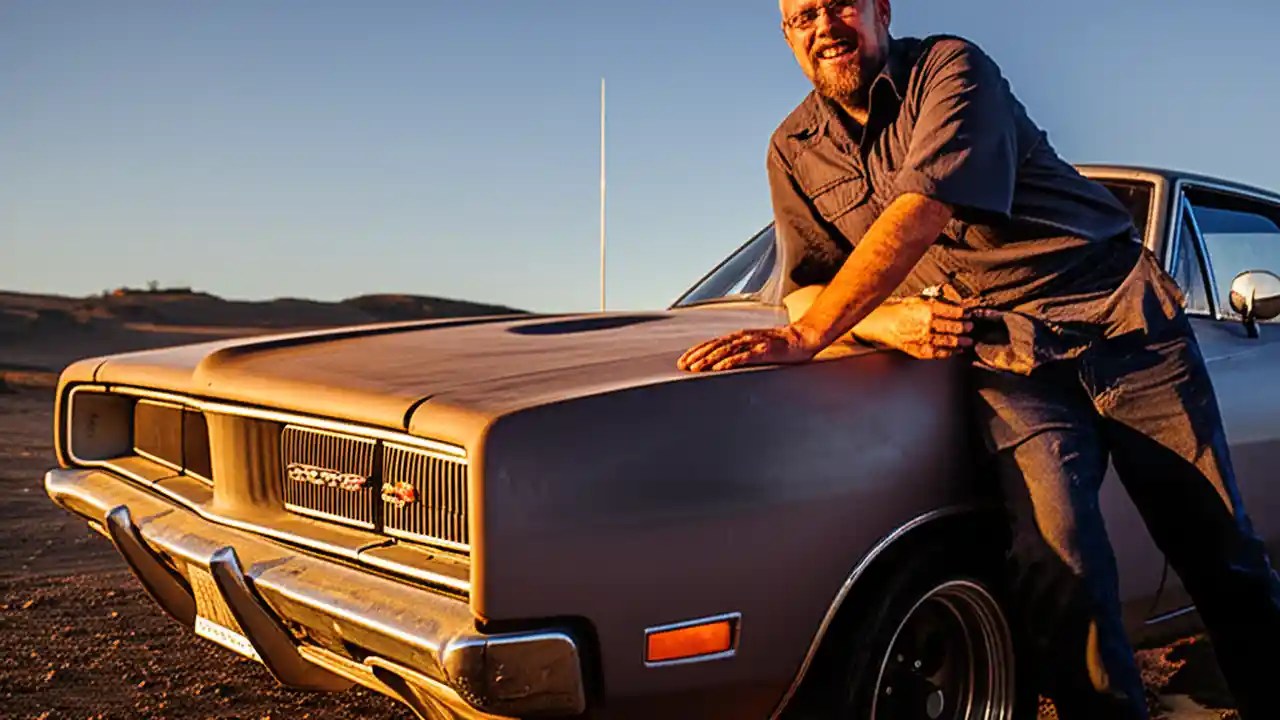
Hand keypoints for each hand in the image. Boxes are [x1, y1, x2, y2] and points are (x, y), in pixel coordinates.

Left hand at [677, 324, 820, 371]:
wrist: (803, 338)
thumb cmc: (779, 345)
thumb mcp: (755, 347)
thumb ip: (740, 352)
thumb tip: (721, 362)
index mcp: (740, 336)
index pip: (713, 343)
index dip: (697, 351)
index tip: (683, 361)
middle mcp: (743, 337)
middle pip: (715, 346)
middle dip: (697, 356)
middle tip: (683, 366)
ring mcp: (754, 343)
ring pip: (725, 350)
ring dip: (709, 359)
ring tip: (695, 367)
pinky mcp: (764, 350)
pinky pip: (744, 356)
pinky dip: (729, 361)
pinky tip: (718, 368)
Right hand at [871, 297, 973, 359]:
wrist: (880, 323)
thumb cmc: (897, 311)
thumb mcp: (917, 299)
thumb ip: (934, 303)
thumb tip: (952, 306)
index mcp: (928, 309)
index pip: (953, 312)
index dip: (963, 314)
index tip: (968, 315)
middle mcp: (927, 324)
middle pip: (953, 327)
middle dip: (964, 327)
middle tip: (970, 327)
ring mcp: (924, 339)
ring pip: (949, 341)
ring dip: (961, 341)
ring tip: (968, 341)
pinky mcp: (920, 350)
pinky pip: (939, 353)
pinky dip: (950, 352)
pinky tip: (956, 350)